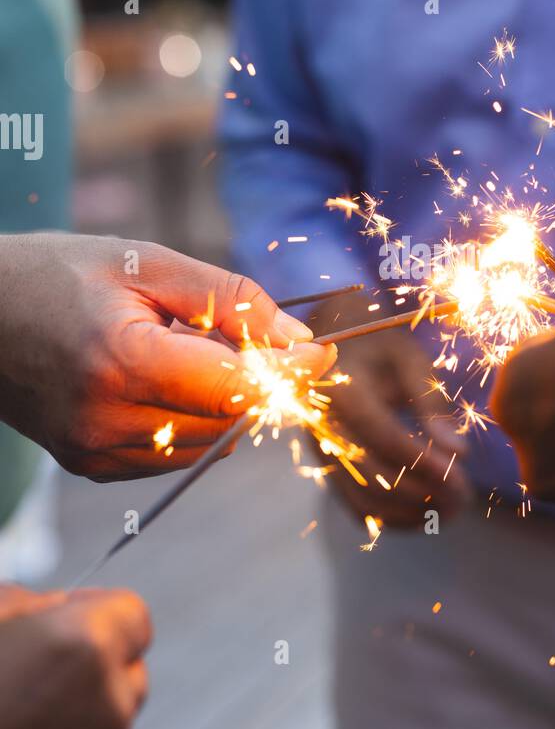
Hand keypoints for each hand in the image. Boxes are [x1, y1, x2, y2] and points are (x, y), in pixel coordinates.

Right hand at [0, 233, 331, 480]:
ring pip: (208, 442)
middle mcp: (108, 420)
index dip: (291, 374)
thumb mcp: (145, 262)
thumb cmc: (56, 273)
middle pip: (229, 419)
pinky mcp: (92, 466)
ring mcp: (97, 451)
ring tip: (195, 347)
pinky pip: (175, 453)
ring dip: (228, 402)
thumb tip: (298, 339)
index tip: (324, 352)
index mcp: (123, 362)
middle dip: (264, 384)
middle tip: (274, 342)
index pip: (237, 388)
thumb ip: (228, 300)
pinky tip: (171, 377)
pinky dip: (194, 419)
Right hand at [311, 292, 470, 527]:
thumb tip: (460, 453)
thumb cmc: (379, 349)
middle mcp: (323, 427)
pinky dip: (394, 519)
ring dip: (410, 514)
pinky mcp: (330, 471)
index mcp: (341, 389)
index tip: (459, 476)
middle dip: (421, 493)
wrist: (334, 349)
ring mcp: (323, 454)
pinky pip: (358, 508)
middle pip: (371, 475)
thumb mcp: (409, 359)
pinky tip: (428, 513)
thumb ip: (432, 403)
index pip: (381, 435)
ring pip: (363, 501)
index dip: (420, 460)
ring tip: (452, 510)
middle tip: (464, 497)